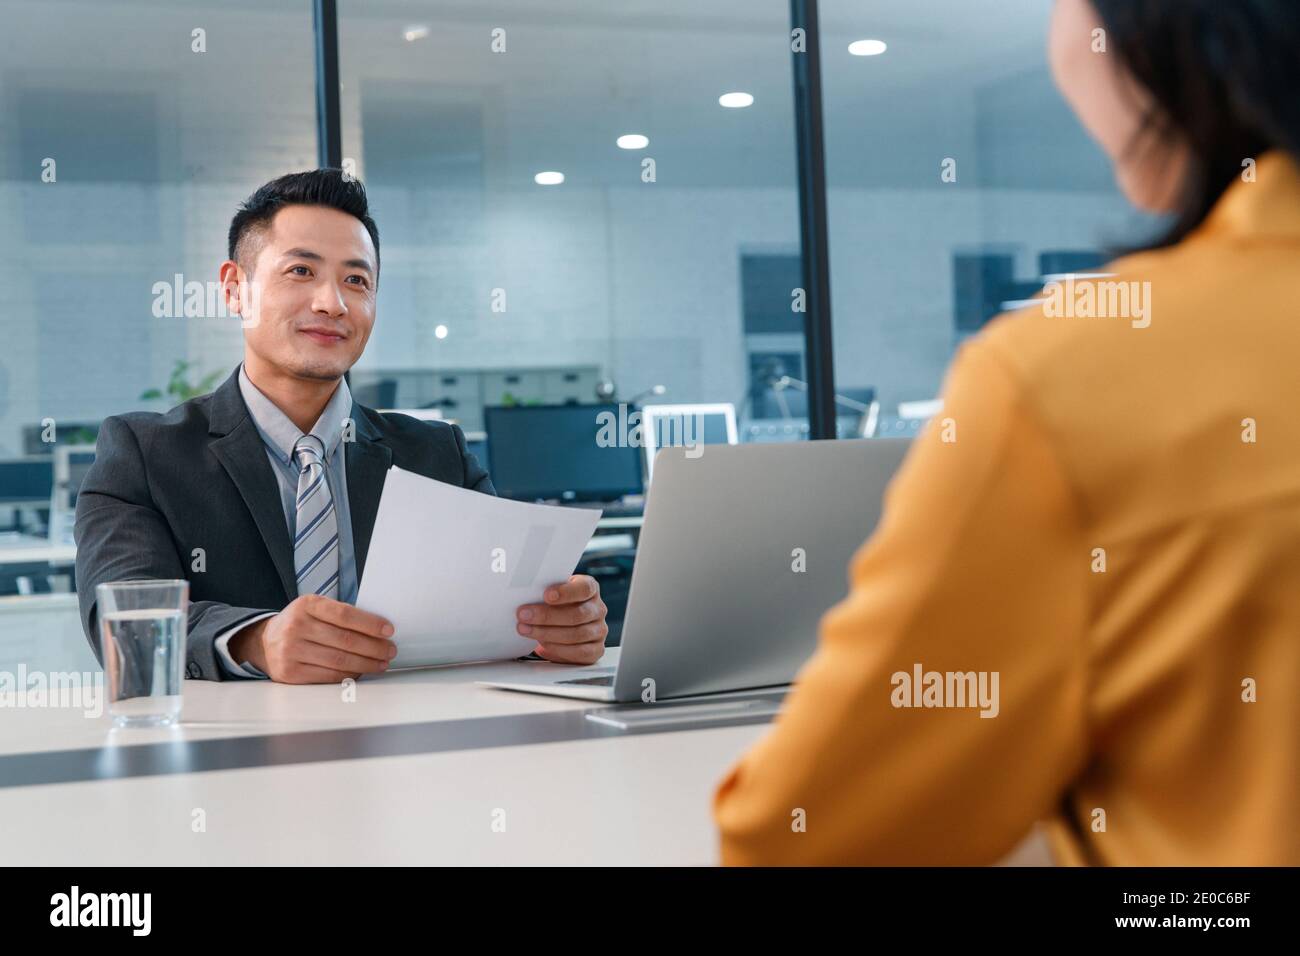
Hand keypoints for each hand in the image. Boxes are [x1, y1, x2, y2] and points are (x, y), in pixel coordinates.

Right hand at [230, 594, 396, 683]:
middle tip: (390, 651)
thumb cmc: (299, 623)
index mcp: (307, 604)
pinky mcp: (290, 672)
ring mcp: (291, 650)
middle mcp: (296, 626)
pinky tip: (361, 671)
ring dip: (366, 664)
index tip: (389, 630)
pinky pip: (328, 676)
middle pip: (345, 640)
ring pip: (339, 660)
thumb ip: (340, 614)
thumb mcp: (314, 608)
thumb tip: (378, 630)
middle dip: (374, 647)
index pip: (345, 615)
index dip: (370, 624)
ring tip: (380, 663)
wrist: (264, 642)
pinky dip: (349, 675)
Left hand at [516, 574, 607, 665]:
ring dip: (547, 633)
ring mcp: (599, 630)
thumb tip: (525, 593)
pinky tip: (542, 645)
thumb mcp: (552, 594)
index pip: (584, 588)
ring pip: (576, 634)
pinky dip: (558, 649)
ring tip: (527, 630)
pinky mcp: (596, 649)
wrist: (561, 626)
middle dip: (547, 616)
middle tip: (524, 615)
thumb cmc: (556, 606)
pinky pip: (579, 652)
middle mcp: (598, 609)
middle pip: (577, 614)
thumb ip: (545, 591)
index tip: (546, 595)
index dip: (566, 592)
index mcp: (590, 589)